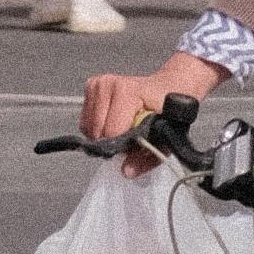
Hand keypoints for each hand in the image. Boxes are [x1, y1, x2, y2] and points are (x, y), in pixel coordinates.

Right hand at [79, 50, 224, 166]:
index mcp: (128, 91)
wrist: (168, 87)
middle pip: (96, 131)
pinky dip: (96, 127)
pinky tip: (113, 121)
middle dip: (111, 141)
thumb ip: (145, 158)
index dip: (121, 145)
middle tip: (129, 137)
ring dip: (102, 135)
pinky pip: (85, 120)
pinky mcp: (91, 85)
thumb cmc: (167, 111)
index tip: (133, 145)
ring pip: (87, 127)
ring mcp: (98, 83)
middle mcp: (108, 83)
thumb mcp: (164, 138)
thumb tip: (126, 171)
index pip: (110, 131)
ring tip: (122, 128)